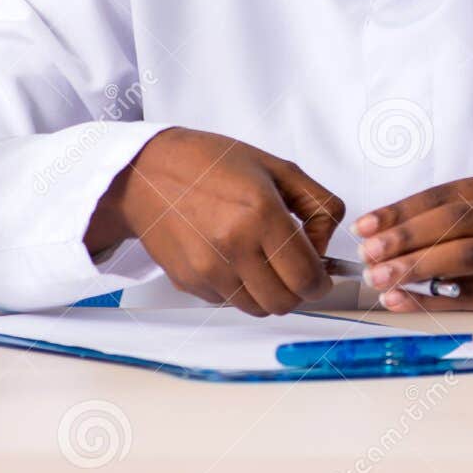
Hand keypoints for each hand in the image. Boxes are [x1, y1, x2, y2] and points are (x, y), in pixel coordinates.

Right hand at [89, 127, 342, 315]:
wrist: (148, 173)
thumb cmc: (211, 163)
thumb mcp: (279, 168)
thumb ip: (319, 206)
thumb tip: (324, 248)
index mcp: (261, 214)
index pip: (305, 276)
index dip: (322, 282)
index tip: (322, 276)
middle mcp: (233, 246)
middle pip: (284, 302)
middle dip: (300, 292)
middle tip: (298, 272)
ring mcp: (208, 268)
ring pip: (258, 308)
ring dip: (271, 294)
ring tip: (266, 263)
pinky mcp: (189, 281)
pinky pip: (230, 302)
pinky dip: (242, 290)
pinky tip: (236, 260)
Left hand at [355, 174, 472, 340]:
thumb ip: (450, 219)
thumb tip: (380, 232)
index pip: (447, 194)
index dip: (401, 209)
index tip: (365, 226)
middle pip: (454, 221)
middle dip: (404, 237)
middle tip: (368, 253)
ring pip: (463, 256)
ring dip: (415, 266)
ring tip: (379, 278)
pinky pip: (468, 295)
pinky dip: (429, 298)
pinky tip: (401, 300)